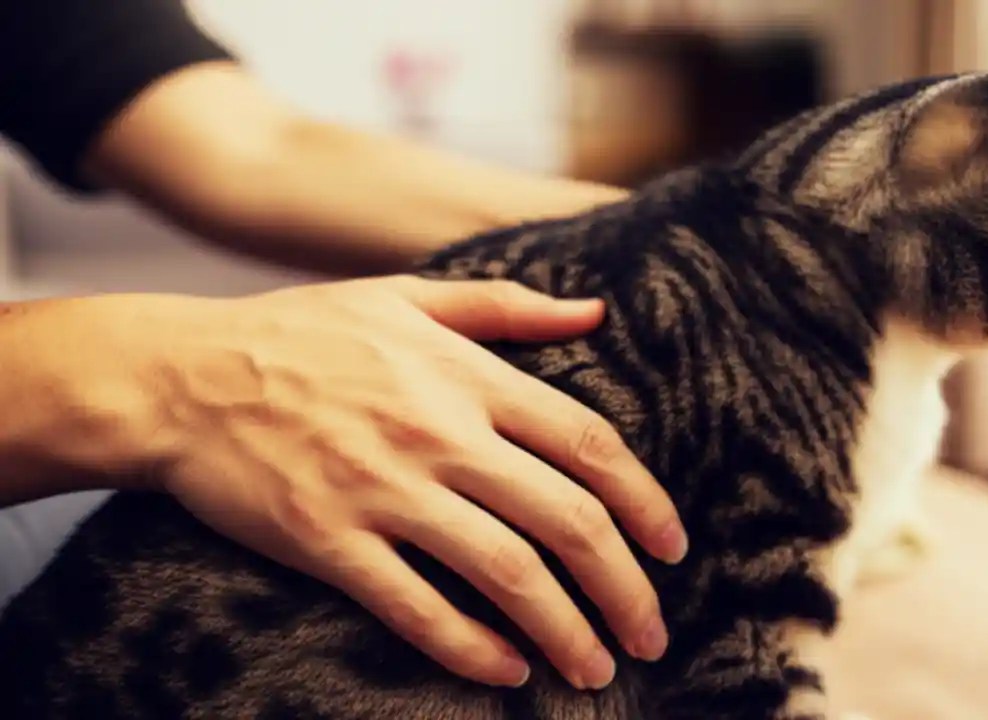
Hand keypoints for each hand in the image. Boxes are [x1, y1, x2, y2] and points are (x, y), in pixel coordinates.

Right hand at [26, 277, 684, 689]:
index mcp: (467, 376)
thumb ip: (507, 307)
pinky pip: (416, 607)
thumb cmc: (302, 333)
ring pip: (505, 572)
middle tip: (651, 634)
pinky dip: (470, 647)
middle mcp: (439, 433)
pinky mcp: (328, 541)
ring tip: (596, 668)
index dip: (645, 502)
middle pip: (566, 519)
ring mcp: (383, 489)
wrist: (183, 376)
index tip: (673, 549)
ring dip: (564, 630)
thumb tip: (595, 311)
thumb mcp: (409, 298)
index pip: (589, 443)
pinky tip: (508, 671)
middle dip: (624, 588)